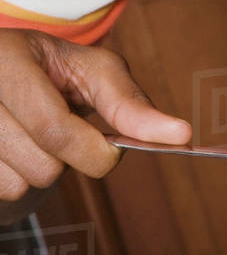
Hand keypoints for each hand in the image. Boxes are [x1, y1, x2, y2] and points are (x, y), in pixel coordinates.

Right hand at [0, 29, 190, 210]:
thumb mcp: (95, 71)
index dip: (92, 150)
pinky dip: (16, 179)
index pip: (54, 128)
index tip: (110, 148)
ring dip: (39, 169)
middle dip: (68, 159)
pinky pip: (0, 194)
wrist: (5, 70)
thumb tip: (181, 134)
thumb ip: (132, 104)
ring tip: (34, 135)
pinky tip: (14, 148)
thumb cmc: (55, 70)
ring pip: (17, 186)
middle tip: (63, 127)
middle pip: (39, 166)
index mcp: (7, 60)